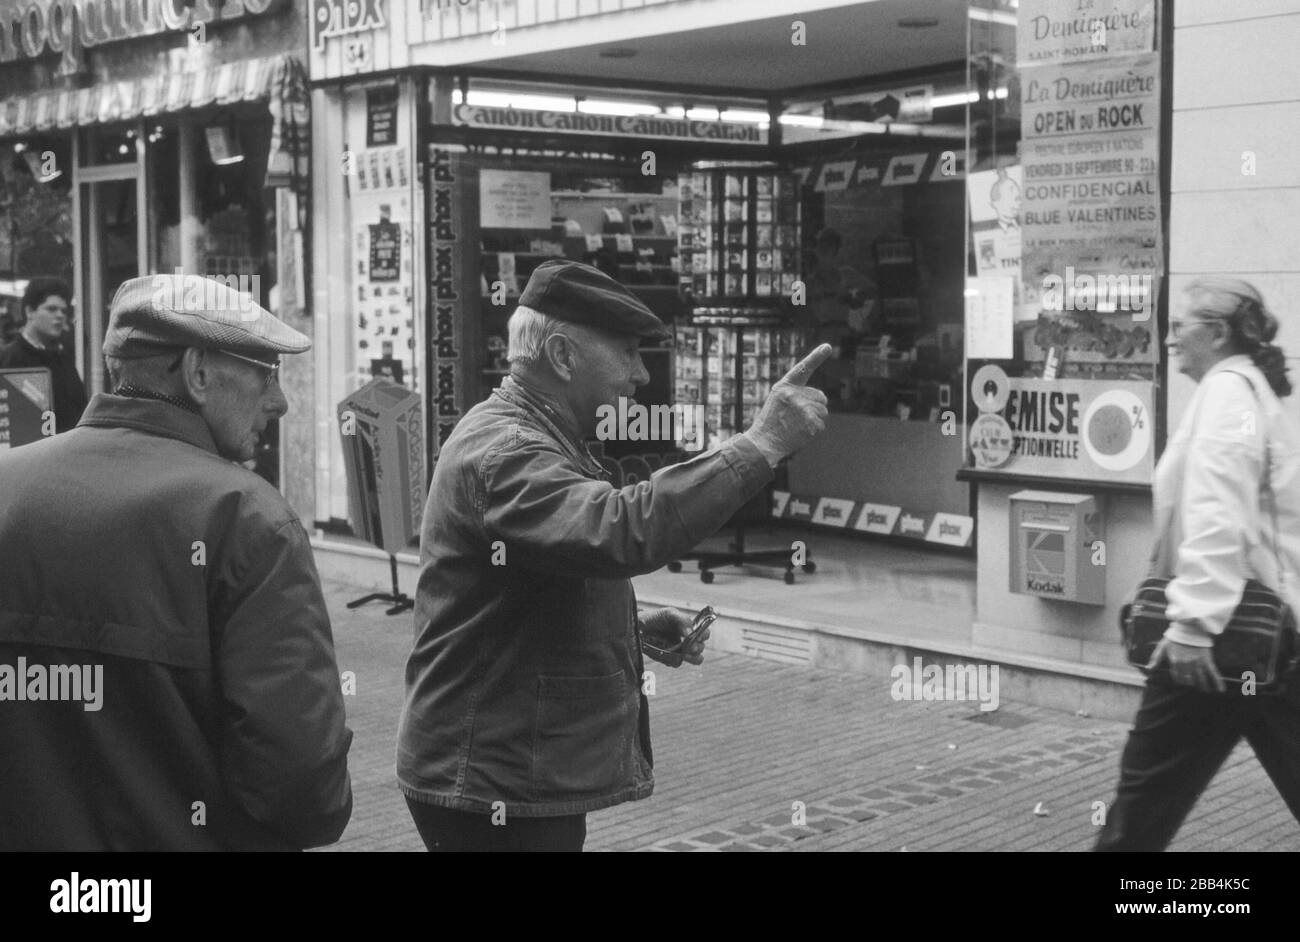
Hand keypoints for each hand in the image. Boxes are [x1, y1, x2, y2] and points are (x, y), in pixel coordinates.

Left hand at [640, 608, 709, 667]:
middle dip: (697, 647)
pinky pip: (677, 663)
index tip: (697, 635)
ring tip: (684, 653)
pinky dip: (675, 659)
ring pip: (696, 659)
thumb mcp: (670, 614)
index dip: (704, 635)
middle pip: (701, 648)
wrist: (639, 626)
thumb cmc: (656, 618)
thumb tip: (691, 632)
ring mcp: (680, 651)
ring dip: (692, 657)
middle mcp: (688, 641)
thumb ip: (683, 620)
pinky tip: (669, 653)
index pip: (705, 634)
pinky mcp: (670, 659)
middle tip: (690, 645)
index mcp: (690, 629)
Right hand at [745, 344, 832, 467]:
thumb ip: (795, 393)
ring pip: (823, 412)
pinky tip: (800, 433)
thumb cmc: (770, 422)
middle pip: (821, 397)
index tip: (827, 346)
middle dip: (814, 407)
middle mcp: (794, 394)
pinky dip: (814, 431)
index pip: (803, 368)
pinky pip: (821, 425)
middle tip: (797, 418)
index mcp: (784, 386)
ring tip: (797, 426)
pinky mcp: (809, 421)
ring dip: (815, 420)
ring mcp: (802, 407)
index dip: (816, 357)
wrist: (763, 443)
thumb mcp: (777, 400)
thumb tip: (821, 399)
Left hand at [1147, 637, 1224, 692]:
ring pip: (1200, 680)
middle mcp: (1187, 665)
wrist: (1189, 627)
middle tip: (1193, 685)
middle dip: (1190, 684)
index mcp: (1175, 662)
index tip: (1182, 681)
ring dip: (1203, 687)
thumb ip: (1155, 659)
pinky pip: (1213, 673)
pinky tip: (1221, 690)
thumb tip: (1148, 670)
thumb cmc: (1174, 637)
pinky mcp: (1207, 660)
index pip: (1177, 677)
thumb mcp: (1162, 647)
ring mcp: (1198, 663)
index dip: (1180, 680)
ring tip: (1205, 691)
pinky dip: (1217, 682)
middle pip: (1189, 680)